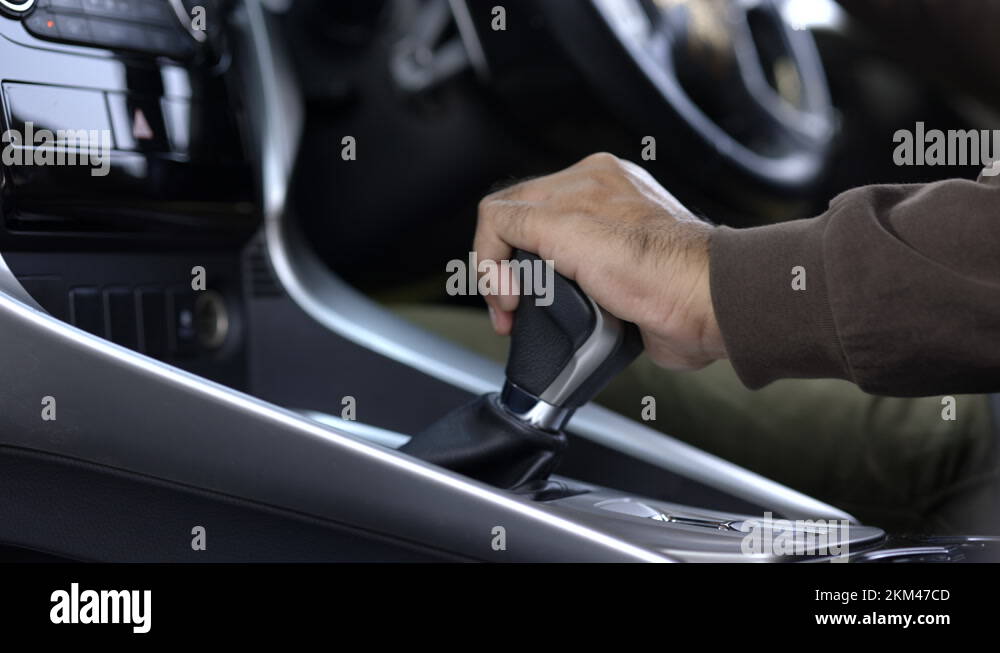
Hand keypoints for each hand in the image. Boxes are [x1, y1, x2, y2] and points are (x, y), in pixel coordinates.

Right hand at [474, 152, 726, 369]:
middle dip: (506, 274)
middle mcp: (597, 204)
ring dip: (530, 292)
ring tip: (529, 316)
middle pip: (520, 232)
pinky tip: (565, 316)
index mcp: (587, 178)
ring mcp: (609, 241)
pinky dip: (557, 305)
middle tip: (510, 308)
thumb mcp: (568, 230)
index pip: (505, 207)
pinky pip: (569, 285)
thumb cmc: (658, 269)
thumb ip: (517, 221)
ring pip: (542, 260)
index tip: (506, 292)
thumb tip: (493, 242)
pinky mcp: (617, 277)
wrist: (706, 310)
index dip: (492, 253)